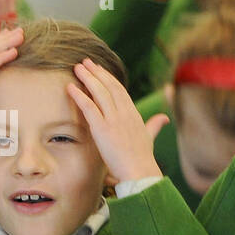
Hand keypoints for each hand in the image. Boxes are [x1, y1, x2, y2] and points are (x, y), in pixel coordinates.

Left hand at [67, 59, 165, 184]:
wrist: (140, 172)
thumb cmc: (143, 158)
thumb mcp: (149, 137)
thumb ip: (154, 125)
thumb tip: (164, 118)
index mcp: (134, 114)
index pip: (120, 90)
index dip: (108, 78)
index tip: (98, 69)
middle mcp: (124, 114)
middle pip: (109, 87)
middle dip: (96, 72)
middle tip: (85, 62)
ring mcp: (113, 120)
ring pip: (99, 93)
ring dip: (87, 78)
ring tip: (77, 68)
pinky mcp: (102, 129)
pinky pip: (89, 108)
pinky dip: (79, 96)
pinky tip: (70, 87)